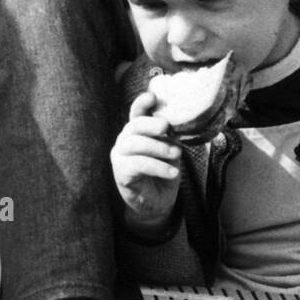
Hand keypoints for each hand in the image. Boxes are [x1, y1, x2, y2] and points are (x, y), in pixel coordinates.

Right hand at [111, 92, 181, 232]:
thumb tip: (180, 124)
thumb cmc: (163, 172)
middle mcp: (125, 140)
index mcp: (137, 131)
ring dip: (159, 148)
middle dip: (151, 124)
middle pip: (134, 125)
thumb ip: (170, 137)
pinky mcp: (120, 173)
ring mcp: (120, 156)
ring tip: (177, 154)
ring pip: (135, 144)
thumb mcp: (170, 151)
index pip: (136, 112)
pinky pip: (138, 164)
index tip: (153, 97)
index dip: (142, 103)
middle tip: (166, 128)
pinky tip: (172, 172)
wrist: (158, 203)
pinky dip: (157, 167)